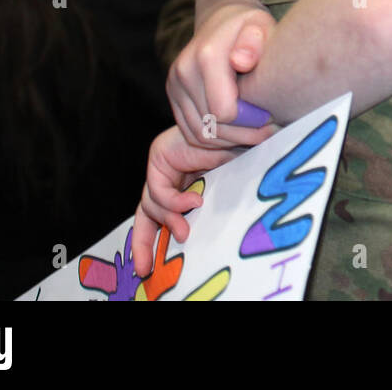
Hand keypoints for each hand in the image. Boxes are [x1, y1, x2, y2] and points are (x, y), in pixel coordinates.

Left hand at [131, 126, 270, 276]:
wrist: (247, 122)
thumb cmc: (249, 151)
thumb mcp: (229, 187)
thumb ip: (212, 206)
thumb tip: (198, 238)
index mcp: (187, 182)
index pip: (161, 214)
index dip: (154, 240)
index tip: (152, 267)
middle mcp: (172, 174)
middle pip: (147, 213)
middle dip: (142, 242)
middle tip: (144, 269)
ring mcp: (163, 164)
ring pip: (150, 205)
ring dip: (168, 222)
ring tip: (185, 232)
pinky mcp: (160, 156)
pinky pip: (158, 190)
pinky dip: (173, 202)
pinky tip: (193, 203)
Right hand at [167, 1, 275, 149]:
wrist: (222, 20)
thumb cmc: (249, 27)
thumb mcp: (261, 27)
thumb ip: (254, 43)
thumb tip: (240, 61)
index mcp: (207, 57)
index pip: (225, 112)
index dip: (251, 121)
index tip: (270, 115)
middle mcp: (184, 72)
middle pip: (212, 127)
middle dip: (243, 135)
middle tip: (268, 131)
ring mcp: (175, 85)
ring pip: (200, 134)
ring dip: (229, 140)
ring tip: (254, 132)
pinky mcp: (173, 96)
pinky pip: (191, 132)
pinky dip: (214, 139)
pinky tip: (237, 130)